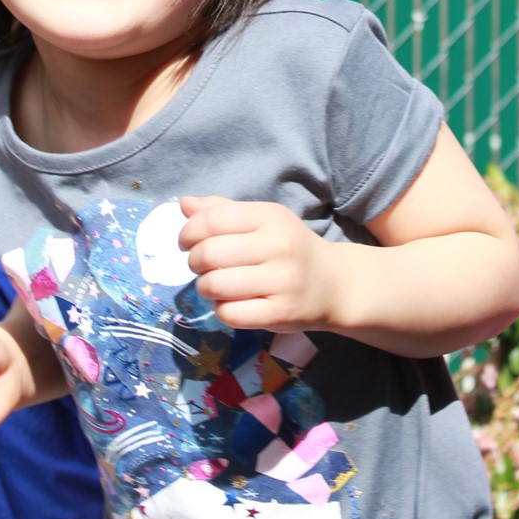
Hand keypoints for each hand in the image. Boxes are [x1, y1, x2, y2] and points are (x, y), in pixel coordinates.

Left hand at [177, 196, 339, 332]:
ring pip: (215, 285)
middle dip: (194, 262)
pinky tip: (232, 303)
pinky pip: (229, 314)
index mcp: (271, 217)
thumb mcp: (263, 220)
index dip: (189, 232)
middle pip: (209, 254)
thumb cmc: (290, 248)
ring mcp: (282, 281)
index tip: (188, 242)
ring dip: (205, 287)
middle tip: (202, 266)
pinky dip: (221, 310)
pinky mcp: (281, 313)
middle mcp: (279, 246)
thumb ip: (223, 211)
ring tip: (216, 285)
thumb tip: (184, 204)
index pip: (213, 220)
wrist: (334, 284)